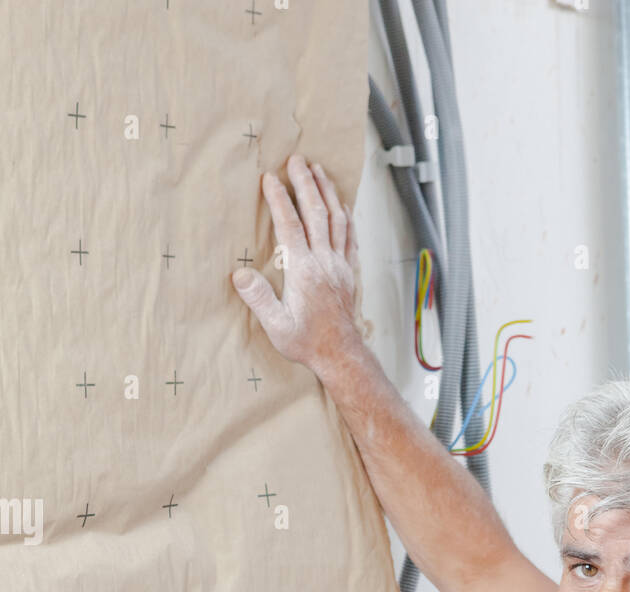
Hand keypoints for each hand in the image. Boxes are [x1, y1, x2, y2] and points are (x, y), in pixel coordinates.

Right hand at [231, 153, 362, 371]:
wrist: (340, 354)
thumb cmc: (306, 342)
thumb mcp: (277, 326)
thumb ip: (259, 299)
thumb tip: (239, 275)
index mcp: (303, 271)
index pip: (290, 226)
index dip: (279, 200)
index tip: (270, 179)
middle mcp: (324, 262)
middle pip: (316, 213)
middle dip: (306, 183)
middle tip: (297, 159)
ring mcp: (339, 265)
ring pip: (337, 219)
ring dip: (327, 192)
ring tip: (319, 170)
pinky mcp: (348, 272)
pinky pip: (350, 237)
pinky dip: (346, 216)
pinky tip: (342, 204)